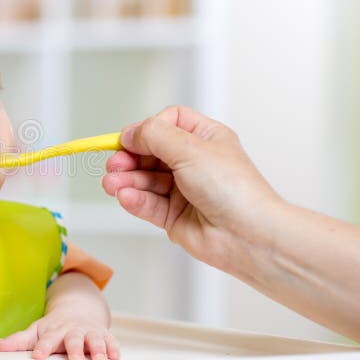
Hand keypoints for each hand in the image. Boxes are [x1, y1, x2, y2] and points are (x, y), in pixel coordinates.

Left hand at [0, 273, 118, 359]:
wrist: (77, 309)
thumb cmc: (53, 327)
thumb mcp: (35, 331)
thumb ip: (17, 341)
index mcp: (53, 332)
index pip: (47, 340)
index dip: (43, 347)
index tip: (39, 355)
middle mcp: (71, 331)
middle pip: (72, 339)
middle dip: (74, 347)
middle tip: (74, 357)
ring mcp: (87, 332)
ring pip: (93, 339)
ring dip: (97, 347)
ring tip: (100, 358)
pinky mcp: (102, 334)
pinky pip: (110, 340)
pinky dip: (113, 347)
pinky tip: (115, 355)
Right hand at [101, 106, 280, 270]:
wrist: (248, 236)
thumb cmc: (233, 190)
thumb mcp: (190, 149)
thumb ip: (154, 136)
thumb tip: (130, 133)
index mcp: (205, 139)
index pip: (168, 124)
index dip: (146, 130)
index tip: (128, 139)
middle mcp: (194, 163)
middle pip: (150, 152)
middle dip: (129, 158)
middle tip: (113, 164)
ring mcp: (184, 190)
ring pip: (145, 179)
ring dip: (126, 181)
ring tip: (112, 185)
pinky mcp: (175, 215)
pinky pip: (148, 204)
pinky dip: (134, 200)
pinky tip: (125, 197)